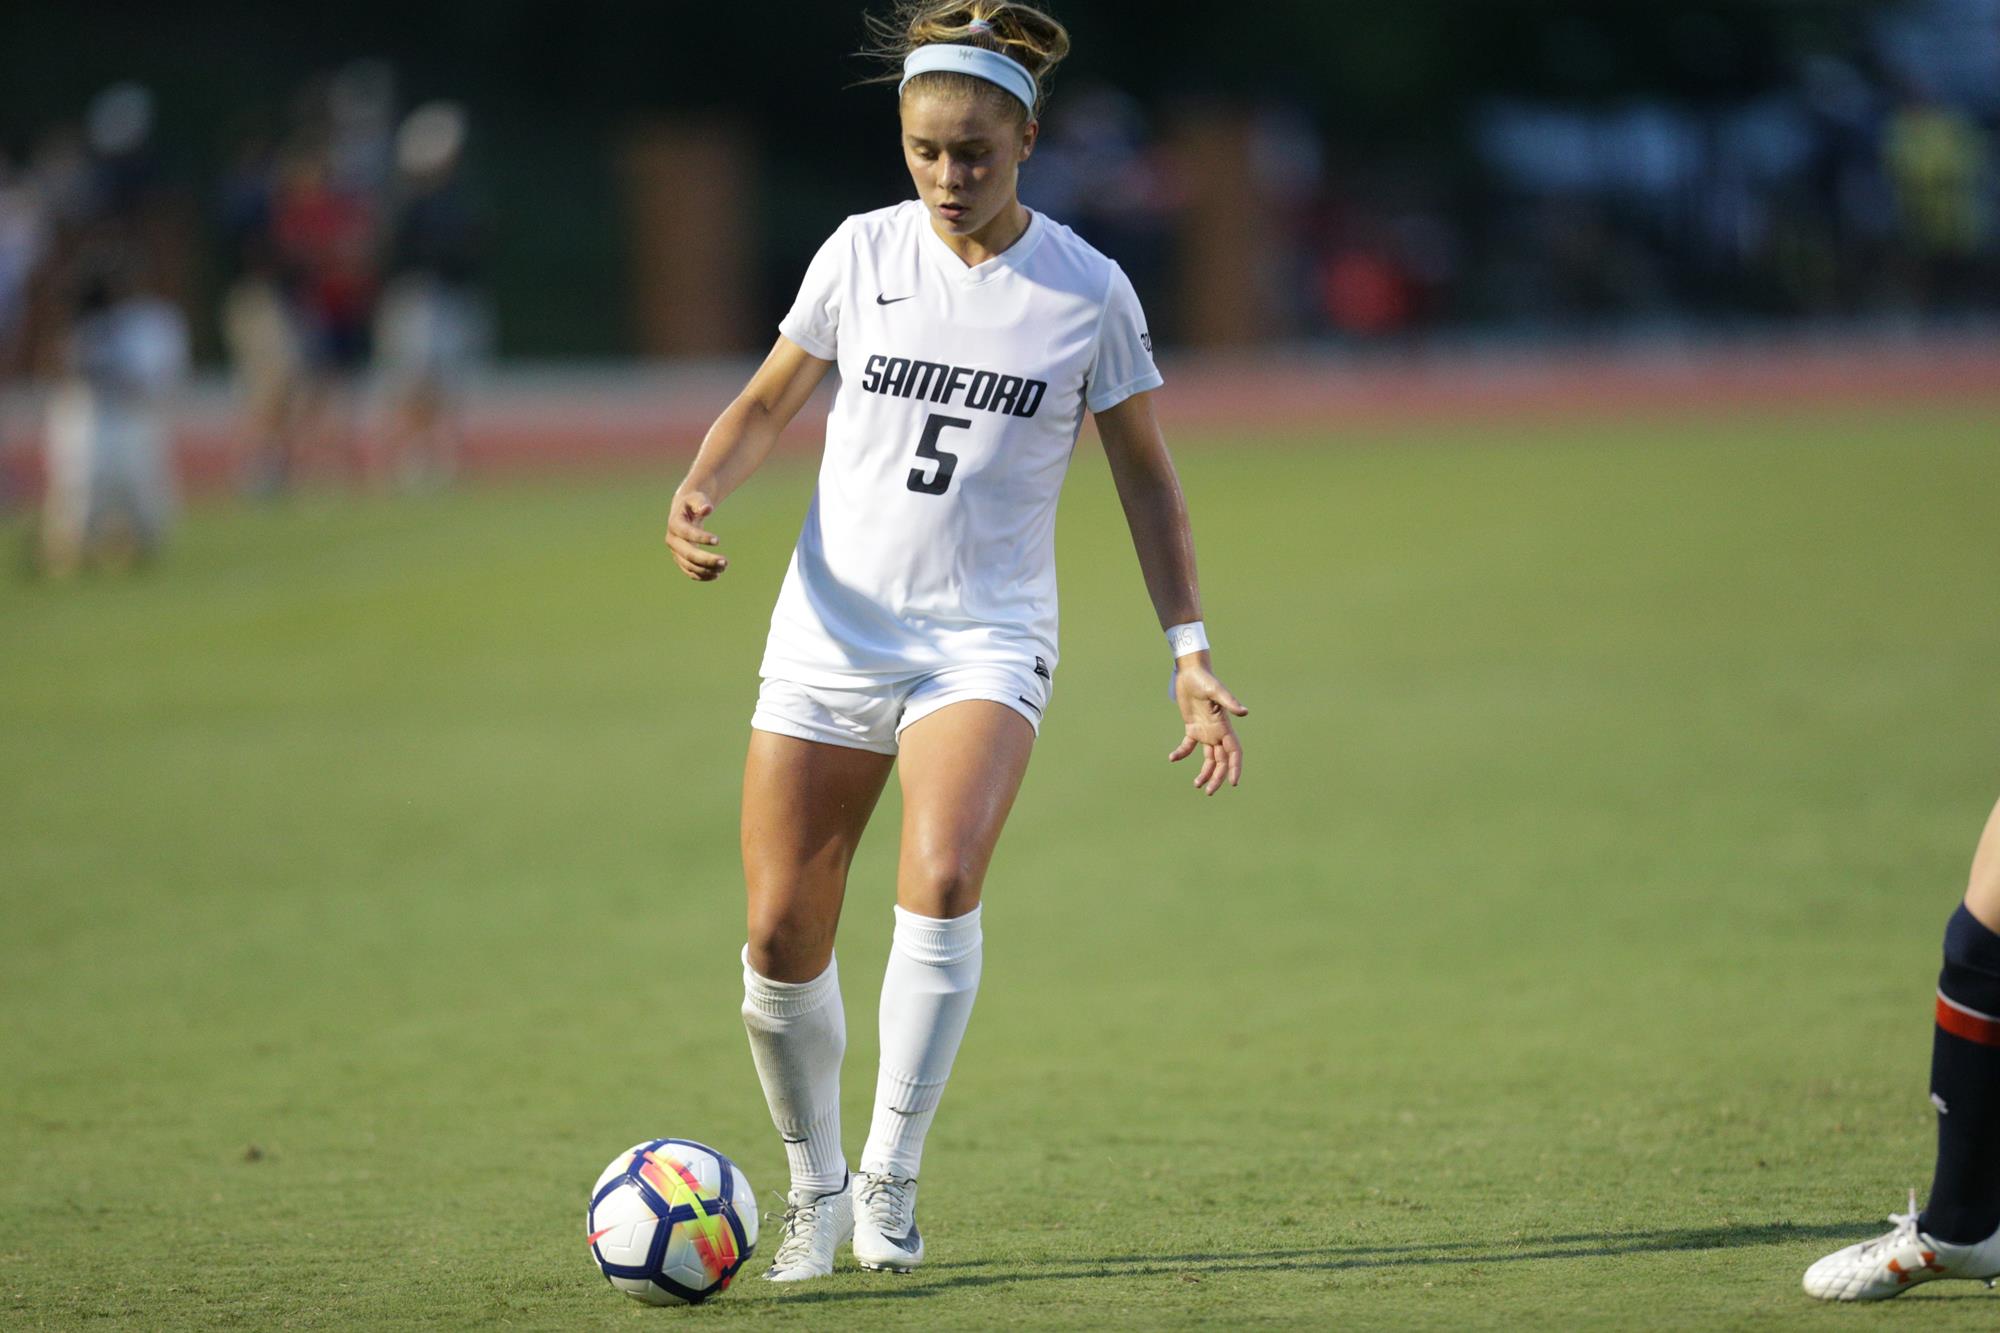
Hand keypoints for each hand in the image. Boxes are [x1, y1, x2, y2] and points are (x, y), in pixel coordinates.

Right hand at [665, 489, 726, 580]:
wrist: (685, 511)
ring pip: (689, 565)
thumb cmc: (693, 503)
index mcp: (674, 523)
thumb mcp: (697, 498)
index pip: (686, 533)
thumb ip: (701, 503)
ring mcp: (675, 552)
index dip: (701, 538)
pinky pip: (690, 571)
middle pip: (687, 554)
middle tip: (726, 561)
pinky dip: (702, 575)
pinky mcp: (681, 560)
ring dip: (707, 569)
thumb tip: (707, 509)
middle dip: (706, 559)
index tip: (718, 540)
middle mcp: (672, 540)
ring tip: (724, 567)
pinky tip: (716, 574)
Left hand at [1167, 653, 1247, 794]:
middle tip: (1208, 791)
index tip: (1233, 783)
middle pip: (1221, 760)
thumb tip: (1244, 712)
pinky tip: (1172, 757)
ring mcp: (1205, 730)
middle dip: (1217, 777)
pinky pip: (1189, 745)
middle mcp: (1217, 731)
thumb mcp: (1216, 690)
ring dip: (1205, 772)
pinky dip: (1182, 753)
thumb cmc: (1205, 679)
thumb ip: (1229, 702)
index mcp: (1224, 726)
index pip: (1234, 752)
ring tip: (1197, 786)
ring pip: (1208, 758)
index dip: (1235, 767)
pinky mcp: (1192, 727)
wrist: (1190, 672)